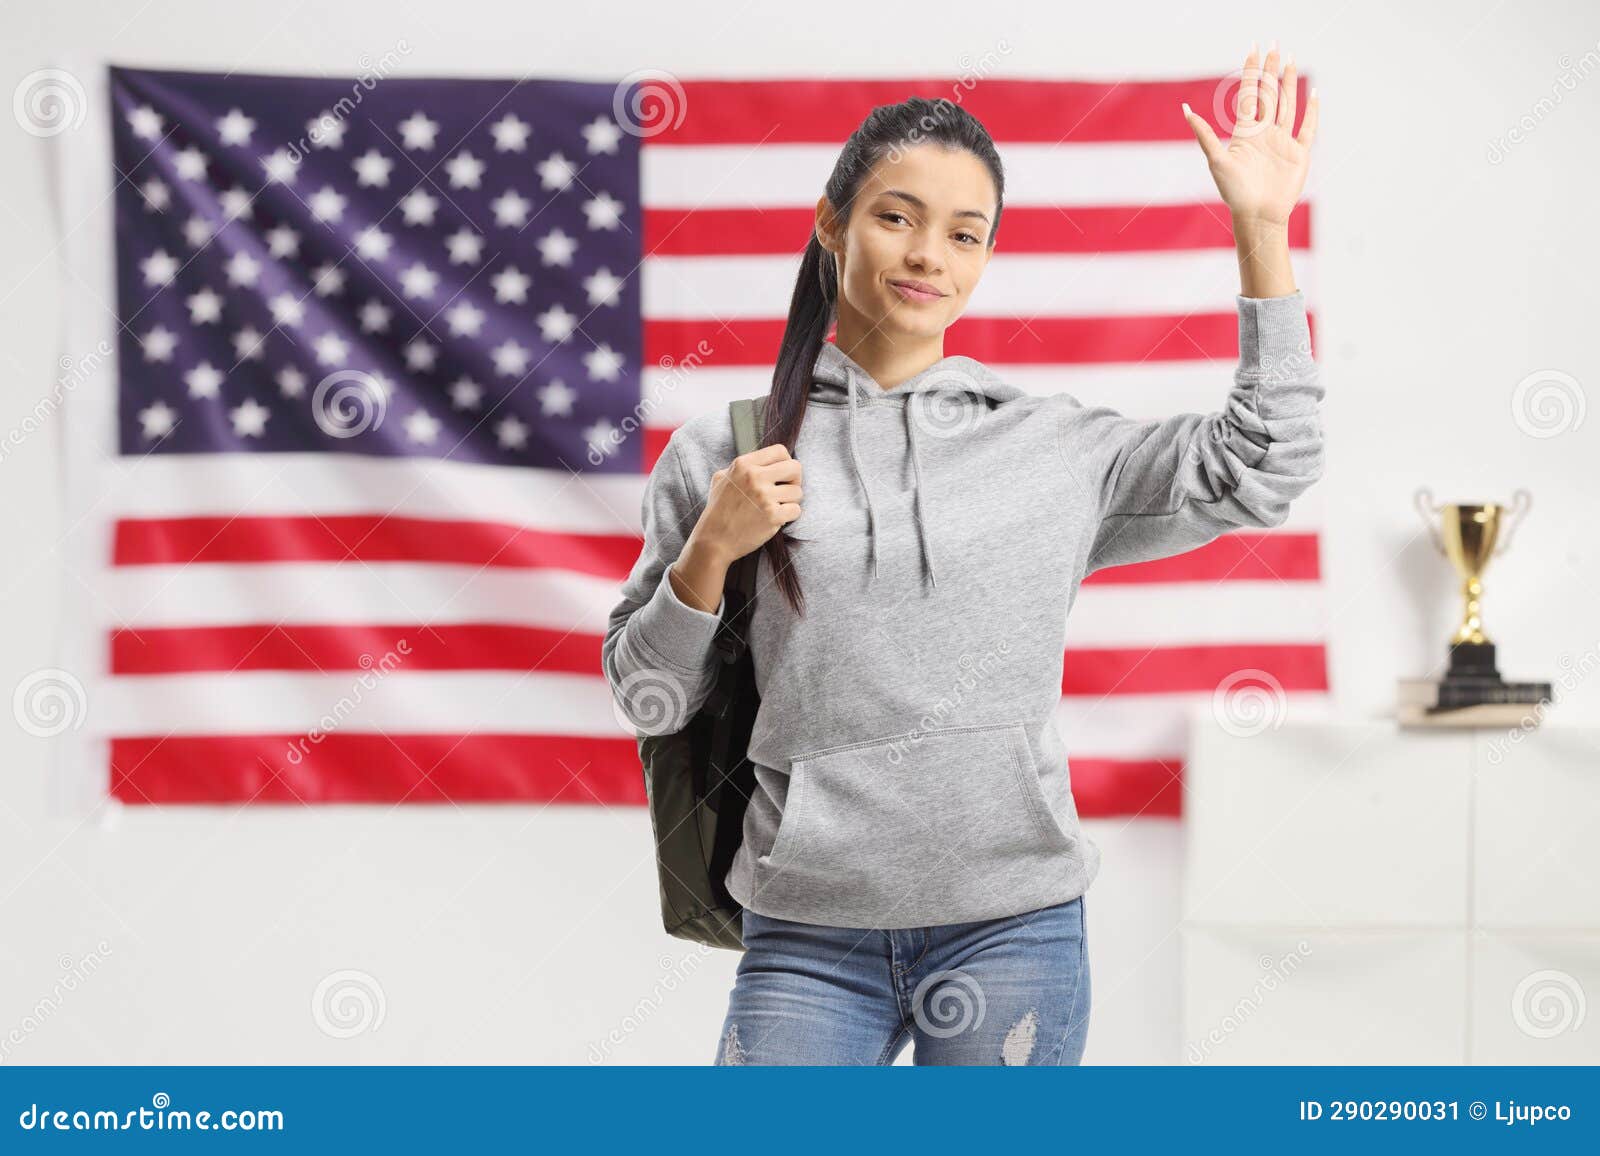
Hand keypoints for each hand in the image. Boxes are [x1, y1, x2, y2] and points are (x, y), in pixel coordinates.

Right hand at [694, 443, 804, 565]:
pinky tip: (776, 519)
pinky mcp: (772, 516)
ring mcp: (764, 497)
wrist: (714, 540)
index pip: (780, 451)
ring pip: (798, 492)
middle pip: (795, 468)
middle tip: (786, 490)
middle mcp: (754, 477)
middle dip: (795, 480)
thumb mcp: (721, 479)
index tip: (782, 475)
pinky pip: (796, 510)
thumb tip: (764, 461)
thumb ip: (742, 467)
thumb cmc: (718, 510)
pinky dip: (789, 516)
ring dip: (791, 501)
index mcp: (743, 465)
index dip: (786, 462)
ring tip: (777, 507)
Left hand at [1182, 42, 1318, 228]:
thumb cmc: (1234, 191)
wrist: (1257, 215)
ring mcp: (1281, 141)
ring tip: (1290, 60)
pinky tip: (1313, 93)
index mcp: (1245, 132)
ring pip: (1287, 104)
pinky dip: (1311, 110)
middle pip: (1268, 94)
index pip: (1248, 94)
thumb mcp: (1216, 160)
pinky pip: (1307, 127)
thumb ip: (1204, 134)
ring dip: (1288, 82)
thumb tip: (1184, 110)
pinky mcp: (1298, 153)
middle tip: (1274, 45)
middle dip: (1270, 70)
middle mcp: (1263, 133)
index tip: (1253, 49)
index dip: (1250, 71)